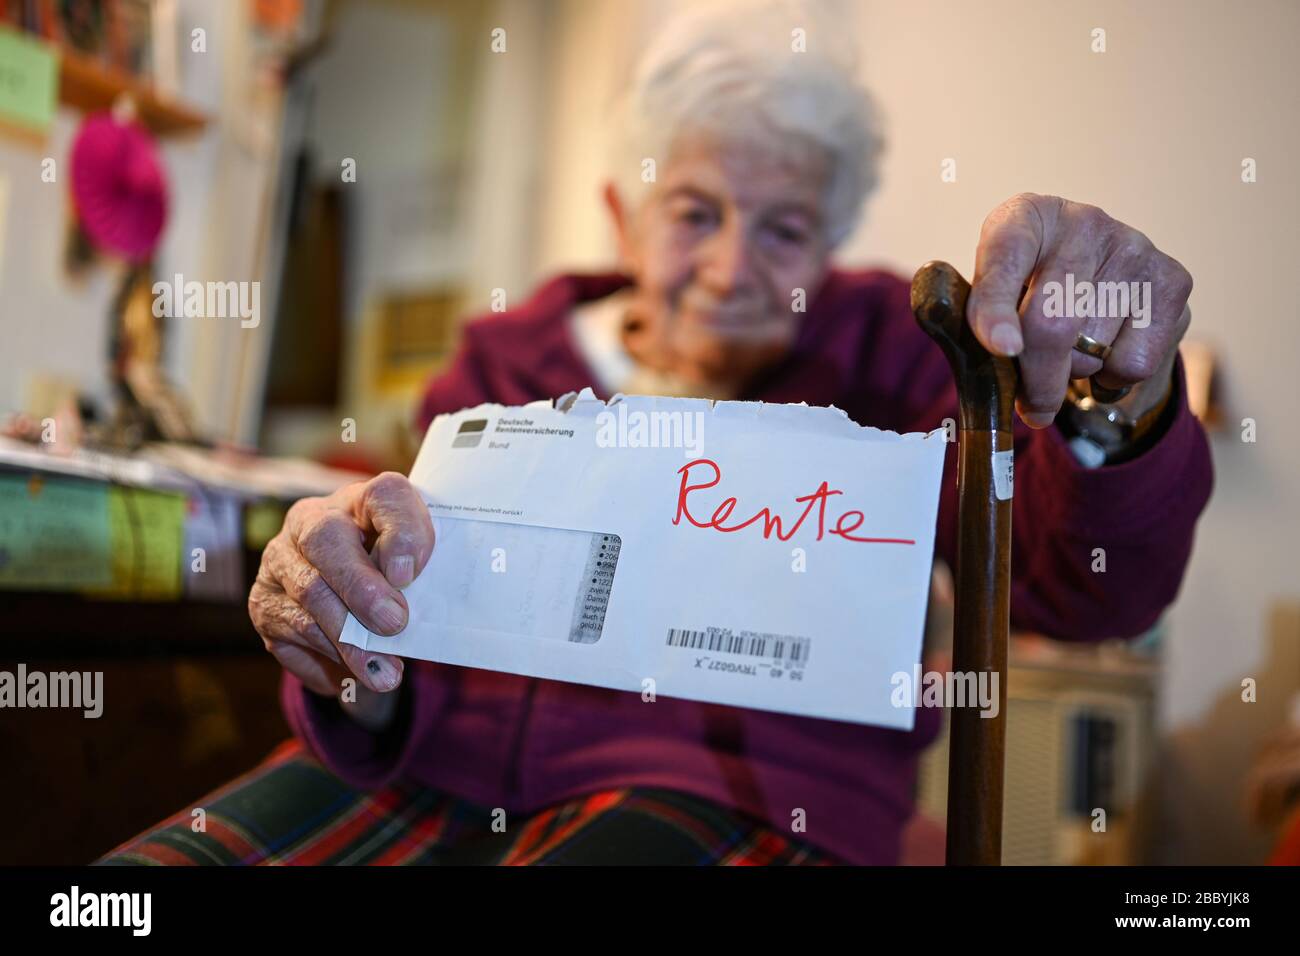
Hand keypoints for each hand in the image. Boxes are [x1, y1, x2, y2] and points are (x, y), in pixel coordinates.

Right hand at [248, 472, 434, 726]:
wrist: (349, 596)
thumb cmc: (393, 576)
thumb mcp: (416, 566)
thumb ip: (420, 569)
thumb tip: (406, 587)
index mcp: (363, 500)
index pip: (385, 497)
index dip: (400, 531)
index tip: (408, 573)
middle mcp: (310, 520)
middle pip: (326, 542)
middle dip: (362, 590)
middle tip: (395, 625)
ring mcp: (279, 560)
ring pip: (309, 596)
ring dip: (349, 641)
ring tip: (383, 673)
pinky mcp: (264, 602)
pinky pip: (292, 634)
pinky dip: (326, 659)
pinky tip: (352, 675)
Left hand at [966, 193, 1192, 428]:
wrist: (1099, 285)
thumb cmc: (1028, 297)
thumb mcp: (993, 299)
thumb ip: (978, 323)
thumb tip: (998, 351)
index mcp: (1023, 216)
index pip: (1004, 260)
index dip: (997, 308)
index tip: (1001, 349)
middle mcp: (1082, 220)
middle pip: (1052, 321)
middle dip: (1036, 380)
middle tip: (1031, 407)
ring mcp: (1132, 246)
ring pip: (1091, 351)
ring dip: (1074, 376)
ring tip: (1072, 353)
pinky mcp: (1171, 279)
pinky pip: (1132, 363)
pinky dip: (1112, 379)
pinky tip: (1107, 353)